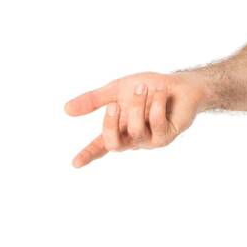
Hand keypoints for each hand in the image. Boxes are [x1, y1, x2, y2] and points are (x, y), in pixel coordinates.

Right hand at [64, 71, 207, 167]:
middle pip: (114, 143)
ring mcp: (150, 140)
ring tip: (143, 88)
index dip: (87, 154)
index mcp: (119, 129)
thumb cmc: (149, 88)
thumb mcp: (117, 89)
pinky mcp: (167, 136)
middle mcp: (133, 138)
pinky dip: (157, 103)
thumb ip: (94, 100)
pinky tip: (162, 92)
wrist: (179, 83)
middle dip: (111, 123)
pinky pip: (156, 123)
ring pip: (135, 129)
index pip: (100, 145)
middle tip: (114, 104)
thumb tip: (66, 109)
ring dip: (137, 104)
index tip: (75, 163)